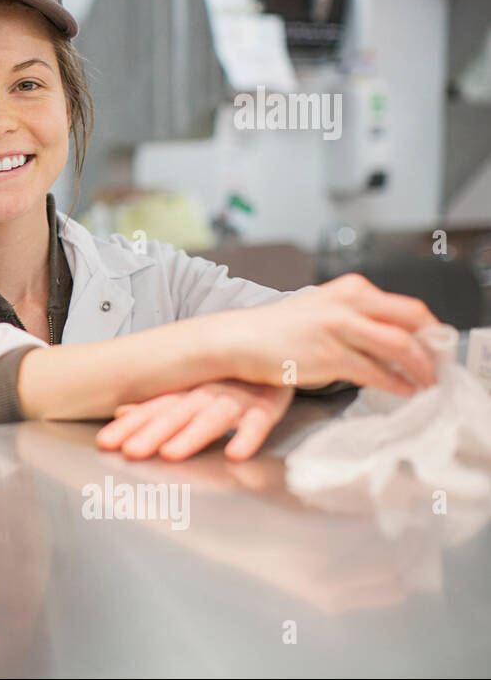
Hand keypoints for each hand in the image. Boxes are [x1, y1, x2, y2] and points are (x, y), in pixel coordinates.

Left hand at [95, 379, 294, 461]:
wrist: (277, 346)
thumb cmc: (229, 377)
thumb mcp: (192, 390)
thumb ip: (158, 406)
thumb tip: (120, 413)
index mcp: (186, 390)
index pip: (153, 409)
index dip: (129, 425)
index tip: (105, 443)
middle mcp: (207, 391)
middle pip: (176, 413)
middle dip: (151, 432)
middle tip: (131, 451)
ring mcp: (237, 397)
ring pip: (211, 416)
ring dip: (191, 435)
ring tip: (171, 453)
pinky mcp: (267, 403)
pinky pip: (259, 421)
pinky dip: (248, 436)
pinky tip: (235, 453)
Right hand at [208, 273, 439, 397]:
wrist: (238, 339)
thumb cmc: (277, 329)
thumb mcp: (322, 309)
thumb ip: (357, 317)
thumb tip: (394, 338)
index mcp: (350, 289)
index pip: (407, 307)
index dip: (430, 330)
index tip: (438, 348)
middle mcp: (348, 304)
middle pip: (412, 321)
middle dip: (433, 347)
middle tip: (441, 366)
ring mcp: (339, 329)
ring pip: (400, 347)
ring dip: (422, 368)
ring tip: (429, 383)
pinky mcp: (329, 357)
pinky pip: (377, 373)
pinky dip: (397, 384)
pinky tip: (404, 391)